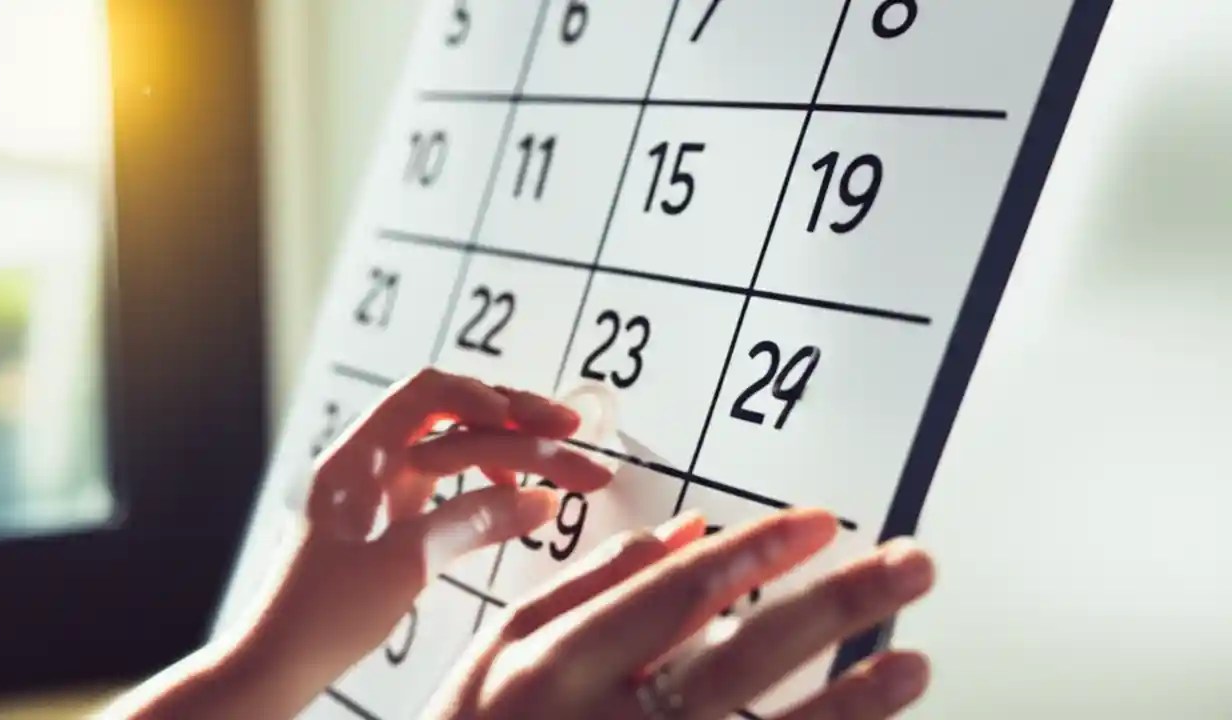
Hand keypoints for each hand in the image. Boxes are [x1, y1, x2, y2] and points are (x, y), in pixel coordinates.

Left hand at [248, 369, 614, 694]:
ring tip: (562, 463)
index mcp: (358, 456)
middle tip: (572, 432)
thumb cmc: (322, 614)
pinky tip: (516, 496)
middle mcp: (371, 460)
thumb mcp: (403, 565)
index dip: (483, 396)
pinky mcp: (395, 516)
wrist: (279, 662)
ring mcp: (383, 487)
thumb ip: (472, 523)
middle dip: (515, 417)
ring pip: (456, 445)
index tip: (535, 422)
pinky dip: (489, 480)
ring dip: (510, 447)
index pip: (427, 393)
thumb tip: (541, 499)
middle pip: (452, 412)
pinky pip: (451, 480)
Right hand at [421, 509, 934, 719]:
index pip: (682, 594)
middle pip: (746, 657)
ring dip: (851, 701)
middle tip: (910, 566)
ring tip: (913, 660)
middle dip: (835, 605)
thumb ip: (583, 586)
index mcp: (560, 669)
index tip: (822, 523)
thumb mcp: (494, 654)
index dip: (761, 552)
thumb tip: (686, 533)